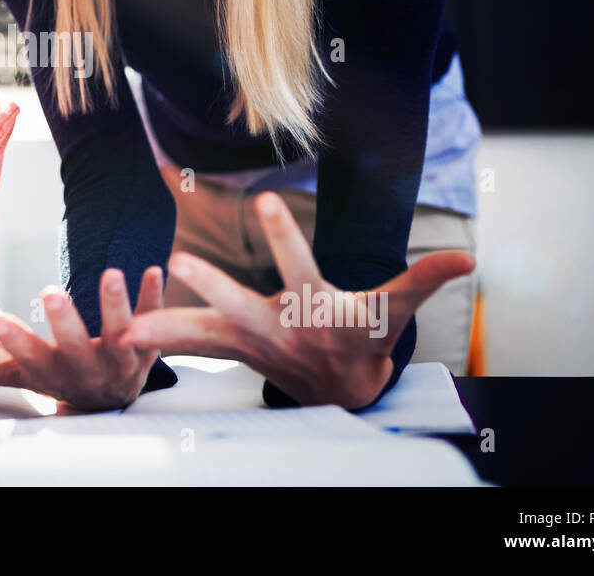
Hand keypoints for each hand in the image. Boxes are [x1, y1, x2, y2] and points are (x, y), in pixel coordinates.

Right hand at [0, 266, 164, 411]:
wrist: (108, 397)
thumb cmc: (51, 375)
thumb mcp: (9, 374)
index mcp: (48, 372)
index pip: (27, 358)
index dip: (15, 341)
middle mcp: (85, 369)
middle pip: (74, 348)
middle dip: (64, 323)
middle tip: (51, 293)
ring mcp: (120, 358)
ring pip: (120, 334)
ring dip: (115, 305)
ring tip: (110, 273)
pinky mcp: (150, 343)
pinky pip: (155, 319)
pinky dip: (154, 297)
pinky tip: (154, 269)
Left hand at [117, 193, 474, 408]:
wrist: (339, 393)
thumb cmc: (363, 342)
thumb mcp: (393, 311)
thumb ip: (423, 279)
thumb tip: (470, 259)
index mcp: (315, 312)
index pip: (299, 268)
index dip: (285, 236)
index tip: (268, 200)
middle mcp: (276, 329)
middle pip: (239, 305)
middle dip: (211, 285)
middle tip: (178, 260)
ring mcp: (248, 342)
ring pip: (202, 334)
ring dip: (166, 328)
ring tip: (125, 327)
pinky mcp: (229, 348)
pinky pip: (190, 343)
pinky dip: (159, 337)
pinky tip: (123, 332)